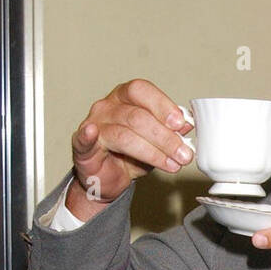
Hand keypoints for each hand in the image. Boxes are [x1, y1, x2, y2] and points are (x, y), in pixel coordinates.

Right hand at [67, 79, 193, 221]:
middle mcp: (108, 107)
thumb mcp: (156, 141)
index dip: (162, 106)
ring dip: (152, 152)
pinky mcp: (82, 147)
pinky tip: (92, 133)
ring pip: (123, 135)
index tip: (181, 124)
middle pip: (137, 116)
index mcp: (125, 97)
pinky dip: (87, 136)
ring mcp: (94, 125)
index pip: (142, 91)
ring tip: (171, 164)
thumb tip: (188, 123)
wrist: (109, 179)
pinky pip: (84, 140)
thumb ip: (170, 131)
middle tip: (183, 154)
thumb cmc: (130, 154)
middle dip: (165, 137)